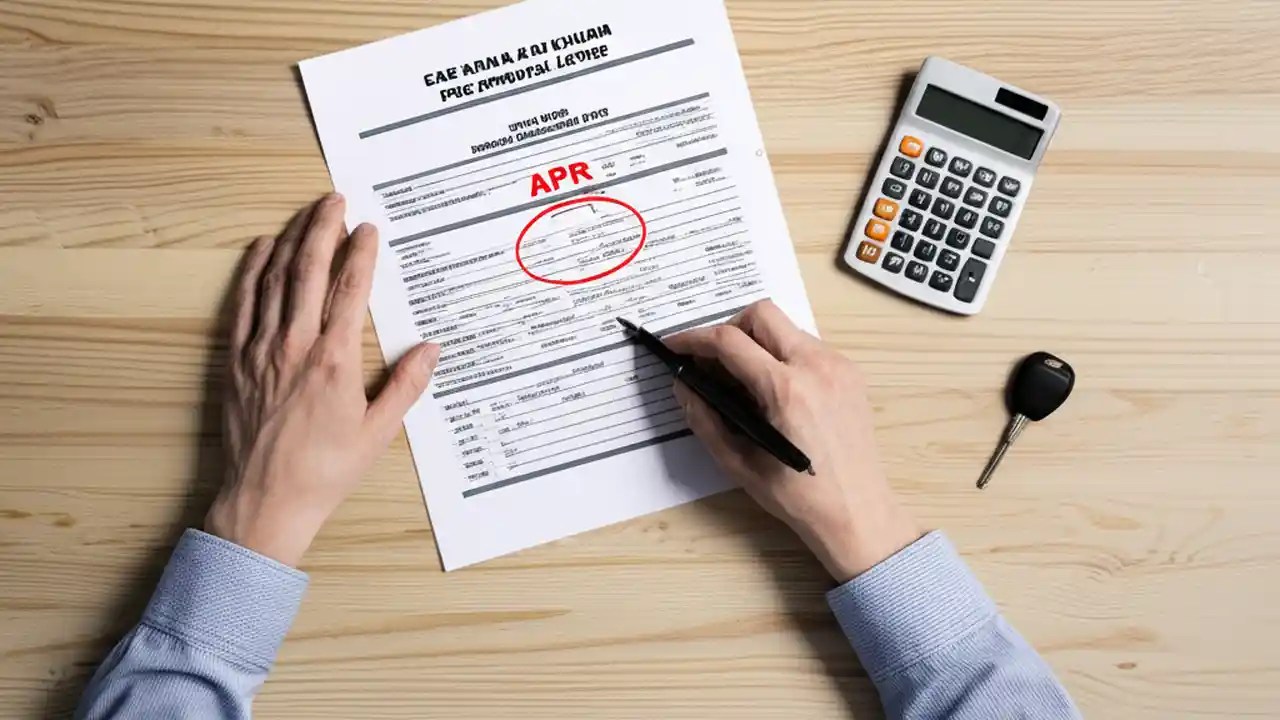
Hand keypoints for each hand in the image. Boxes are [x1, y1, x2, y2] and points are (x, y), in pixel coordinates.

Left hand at [206, 193, 439, 565]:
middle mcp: (296, 346)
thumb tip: (431, 349)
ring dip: (291, 241)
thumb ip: (405, 387)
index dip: (361, 253)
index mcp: (336, 360)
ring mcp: (261, 350)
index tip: (368, 228)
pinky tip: (262, 250)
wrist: (266, 500)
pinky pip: (243, 304)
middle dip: (323, 229)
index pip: (351, 290)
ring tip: (304, 213)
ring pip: (275, 280)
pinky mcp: (236, 362)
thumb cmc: (325, 471)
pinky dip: (253, 271)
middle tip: (334, 199)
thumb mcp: (378, 433)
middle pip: (310, 271)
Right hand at [666, 300, 918, 583]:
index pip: (728, 341)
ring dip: (758, 341)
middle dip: (729, 328)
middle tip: (714, 360)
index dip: (693, 339)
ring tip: (745, 380)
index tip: (675, 346)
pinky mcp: (850, 373)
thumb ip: (704, 419)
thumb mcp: (738, 463)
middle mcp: (816, 367)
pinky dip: (783, 355)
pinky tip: (776, 390)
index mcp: (786, 390)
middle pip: (761, 314)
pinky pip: (808, 346)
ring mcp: (838, 366)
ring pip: (787, 327)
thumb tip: (682, 386)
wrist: (857, 511)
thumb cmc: (799, 497)